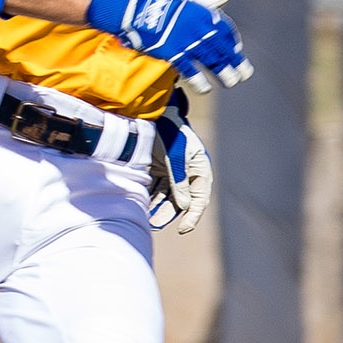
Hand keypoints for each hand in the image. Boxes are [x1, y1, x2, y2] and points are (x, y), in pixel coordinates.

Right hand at [86, 0, 253, 94]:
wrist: (139, 12)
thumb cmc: (167, 6)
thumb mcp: (191, 0)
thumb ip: (213, 0)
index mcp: (204, 13)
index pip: (225, 30)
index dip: (233, 43)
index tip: (237, 53)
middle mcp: (199, 26)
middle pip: (222, 47)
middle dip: (235, 62)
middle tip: (245, 75)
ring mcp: (186, 40)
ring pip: (210, 59)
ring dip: (222, 72)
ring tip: (231, 83)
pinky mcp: (173, 51)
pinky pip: (189, 69)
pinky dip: (198, 80)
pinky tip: (205, 89)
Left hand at [151, 93, 213, 233]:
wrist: (151, 113)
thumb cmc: (168, 131)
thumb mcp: (175, 156)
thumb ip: (179, 181)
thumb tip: (184, 206)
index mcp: (200, 167)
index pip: (200, 198)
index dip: (193, 215)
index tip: (183, 229)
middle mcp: (188, 171)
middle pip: (181, 200)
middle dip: (169, 213)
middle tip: (156, 224)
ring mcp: (172, 171)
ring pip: (166, 196)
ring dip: (158, 208)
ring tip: (147, 219)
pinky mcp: (158, 168)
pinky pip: (156, 188)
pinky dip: (150, 198)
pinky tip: (142, 206)